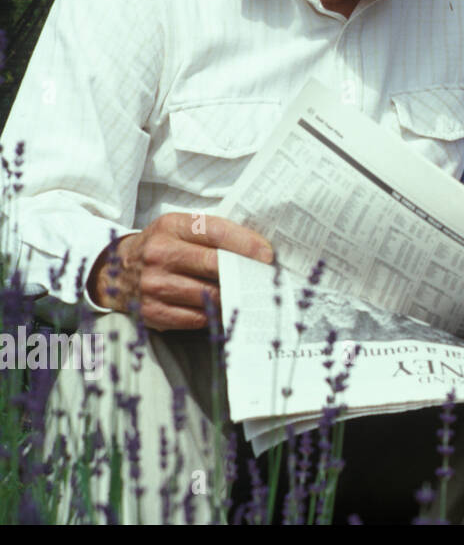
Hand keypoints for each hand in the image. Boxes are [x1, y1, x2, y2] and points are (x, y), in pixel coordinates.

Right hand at [91, 212, 274, 330]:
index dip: (246, 243)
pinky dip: (214, 314)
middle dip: (244, 272)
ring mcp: (154, 284)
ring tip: (247, 294)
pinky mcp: (152, 311)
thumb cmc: (162, 246)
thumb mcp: (179, 229)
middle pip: (214, 265)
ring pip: (209, 294)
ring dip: (232, 296)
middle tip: (264, 278)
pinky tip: (223, 309)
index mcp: (170, 227)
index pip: (216, 232)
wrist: (115, 272)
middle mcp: (159, 254)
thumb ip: (213, 233)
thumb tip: (258, 250)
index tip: (268, 255)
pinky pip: (197, 317)